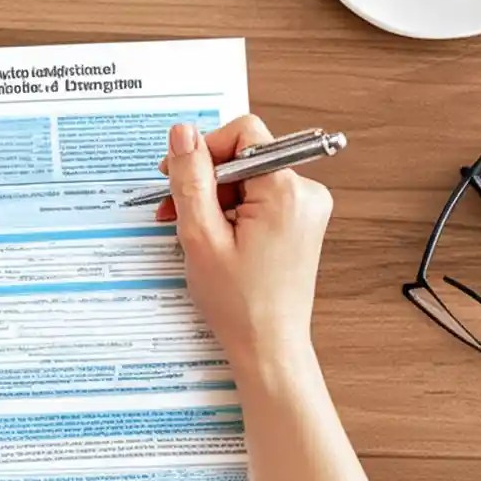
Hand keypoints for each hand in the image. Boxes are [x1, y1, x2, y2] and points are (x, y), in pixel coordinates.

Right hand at [156, 116, 333, 370]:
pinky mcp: (298, 221)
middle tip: (175, 208)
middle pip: (243, 155)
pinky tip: (211, 234)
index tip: (179, 176)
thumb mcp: (200, 235)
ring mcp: (305, 208)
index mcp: (287, 192)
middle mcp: (305, 193)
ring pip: (246, 177)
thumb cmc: (240, 303)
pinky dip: (228, 210)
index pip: (243, 134)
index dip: (204, 150)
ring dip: (212, 197)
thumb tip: (183, 133)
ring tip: (192, 228)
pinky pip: (257, 197)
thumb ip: (191, 179)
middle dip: (204, 179)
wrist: (268, 346)